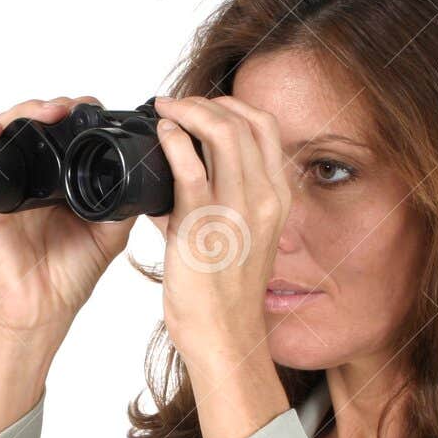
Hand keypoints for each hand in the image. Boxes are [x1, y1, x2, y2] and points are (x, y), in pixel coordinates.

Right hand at [0, 97, 135, 341]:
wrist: (42, 308)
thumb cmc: (72, 274)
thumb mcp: (111, 232)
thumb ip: (125, 202)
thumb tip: (145, 170)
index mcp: (62, 179)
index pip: (66, 129)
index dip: (76, 111)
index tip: (89, 110)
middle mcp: (34, 175)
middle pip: (34, 121)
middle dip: (49, 105)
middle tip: (63, 111)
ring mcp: (9, 183)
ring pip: (7, 129)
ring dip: (21, 111)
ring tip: (41, 115)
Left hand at [147, 95, 291, 368]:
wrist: (224, 336)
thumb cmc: (225, 295)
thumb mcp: (236, 238)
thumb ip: (211, 202)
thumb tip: (172, 177)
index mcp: (277, 198)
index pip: (264, 128)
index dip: (232, 106)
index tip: (203, 106)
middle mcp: (264, 198)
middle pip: (243, 121)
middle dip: (204, 101)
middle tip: (175, 103)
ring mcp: (237, 209)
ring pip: (222, 131)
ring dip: (188, 111)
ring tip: (165, 111)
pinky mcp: (203, 224)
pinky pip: (190, 166)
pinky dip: (172, 138)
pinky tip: (160, 134)